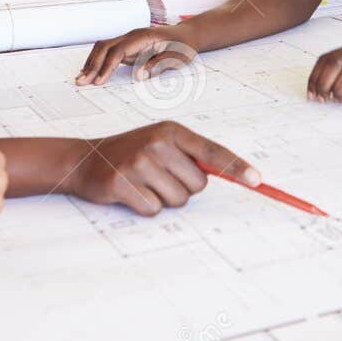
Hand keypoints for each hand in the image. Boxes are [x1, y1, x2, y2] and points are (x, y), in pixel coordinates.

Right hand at [63, 122, 260, 215]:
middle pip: (198, 184)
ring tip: (144, 183)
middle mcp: (158, 143)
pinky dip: (145, 207)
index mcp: (171, 131)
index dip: (237, 166)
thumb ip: (190, 154)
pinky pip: (154, 209)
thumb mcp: (160, 142)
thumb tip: (231, 173)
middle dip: (184, 188)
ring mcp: (139, 163)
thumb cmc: (130, 153)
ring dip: (164, 199)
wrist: (84, 159)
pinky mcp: (123, 183)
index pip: (213, 151)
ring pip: (178, 200)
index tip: (257, 180)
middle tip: (160, 177)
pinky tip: (131, 192)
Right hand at [77, 27, 195, 85]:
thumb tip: (138, 75)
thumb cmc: (183, 47)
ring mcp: (128, 40)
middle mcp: (132, 36)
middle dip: (92, 65)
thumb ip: (158, 65)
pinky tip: (91, 72)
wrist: (187, 36)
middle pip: (105, 47)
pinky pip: (108, 52)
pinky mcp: (127, 46)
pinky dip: (97, 62)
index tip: (98, 81)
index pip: (119, 51)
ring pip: (103, 48)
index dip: (107, 66)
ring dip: (91, 63)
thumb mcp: (176, 58)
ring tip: (81, 79)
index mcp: (143, 37)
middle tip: (81, 82)